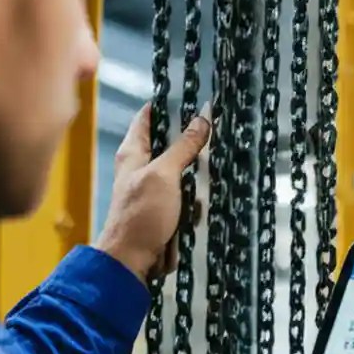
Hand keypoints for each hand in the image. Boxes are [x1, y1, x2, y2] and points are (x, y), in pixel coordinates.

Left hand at [95, 103, 210, 282]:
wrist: (133, 260)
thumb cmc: (141, 213)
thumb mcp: (164, 174)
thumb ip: (183, 147)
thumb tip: (202, 119)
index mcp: (133, 152)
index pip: (148, 116)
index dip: (167, 103)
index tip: (192, 93)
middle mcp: (142, 168)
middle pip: (170, 143)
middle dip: (192, 139)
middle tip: (217, 127)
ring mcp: (155, 191)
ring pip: (184, 171)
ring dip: (199, 171)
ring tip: (220, 160)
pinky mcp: (168, 211)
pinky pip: (189, 196)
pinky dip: (198, 197)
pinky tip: (209, 196)